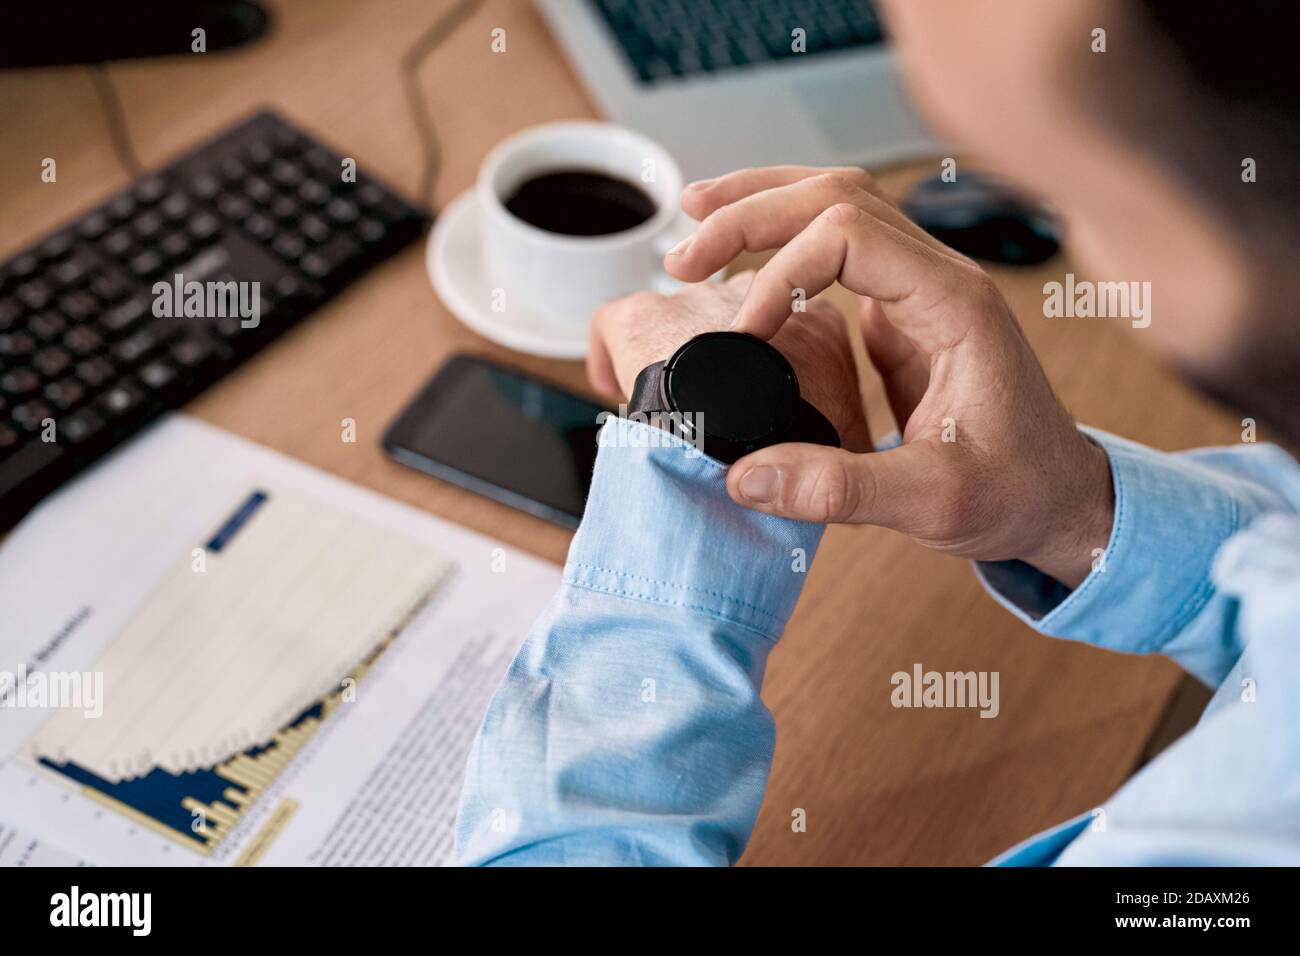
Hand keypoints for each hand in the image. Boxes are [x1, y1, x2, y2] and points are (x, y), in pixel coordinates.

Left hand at [587, 271, 873, 451]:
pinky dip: (610, 353)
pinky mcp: (644, 318)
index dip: (770, 377)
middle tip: (710, 417)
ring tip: (667, 414)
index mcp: (816, 325)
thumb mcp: (845, 446)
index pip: (791, 337)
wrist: (747, 436)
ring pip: (679, 323)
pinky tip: (610, 388)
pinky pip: (616, 322)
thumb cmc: (804, 446)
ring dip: (674, 363)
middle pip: (733, 324)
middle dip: (721, 364)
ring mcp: (697, 305)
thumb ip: (836, 442)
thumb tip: (840, 466)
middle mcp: (757, 299)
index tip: (758, 413)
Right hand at [665, 166, 1112, 586]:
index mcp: (954, 304)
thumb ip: (840, 490)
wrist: (1058, 498)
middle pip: (837, 197)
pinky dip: (780, 239)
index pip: (851, 236)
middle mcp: (938, 278)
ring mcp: (918, 288)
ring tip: (693, 214)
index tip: (743, 336)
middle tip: (684, 253)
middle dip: (752, 214)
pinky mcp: (897, 311)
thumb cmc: (1017, 491)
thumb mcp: (934, 502)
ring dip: (763, 205)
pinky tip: (737, 253)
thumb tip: (745, 477)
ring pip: (836, 205)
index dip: (782, 274)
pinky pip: (836, 248)